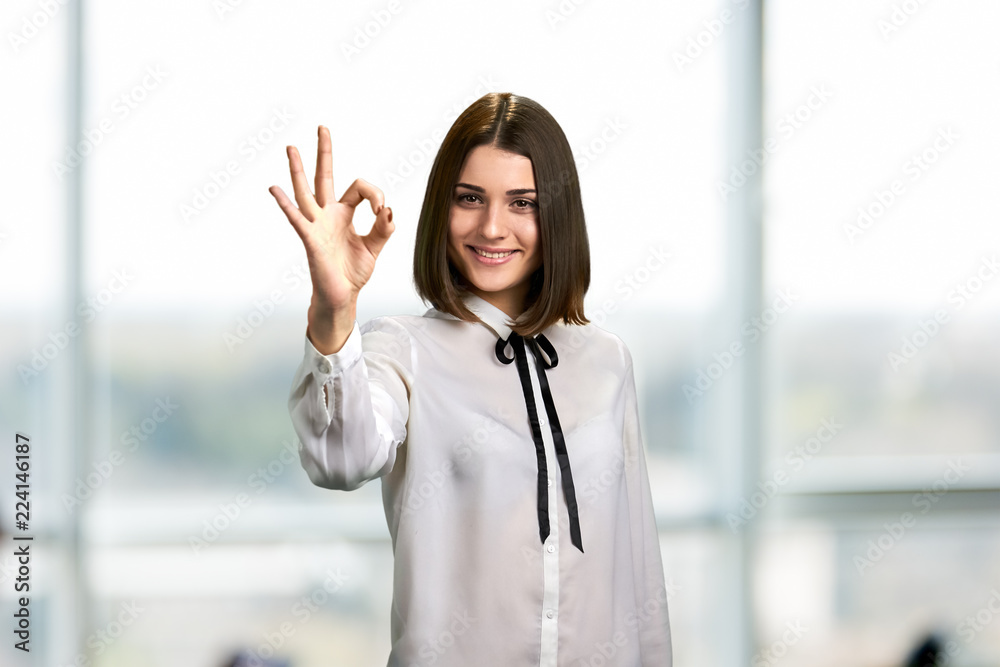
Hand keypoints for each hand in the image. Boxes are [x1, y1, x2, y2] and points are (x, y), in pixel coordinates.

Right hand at [269, 125, 393, 312]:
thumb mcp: (374, 247)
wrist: (343, 296)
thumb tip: (388, 210)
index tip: (382, 211)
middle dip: (324, 152)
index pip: (359, 188)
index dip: (374, 193)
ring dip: (298, 169)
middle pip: (324, 177)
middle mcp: (327, 214)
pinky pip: (296, 219)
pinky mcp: (310, 239)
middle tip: (322, 128)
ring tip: (291, 147)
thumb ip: (383, 228)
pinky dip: (285, 204)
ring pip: (305, 191)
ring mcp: (316, 225)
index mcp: (344, 214)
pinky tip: (274, 189)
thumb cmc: (353, 272)